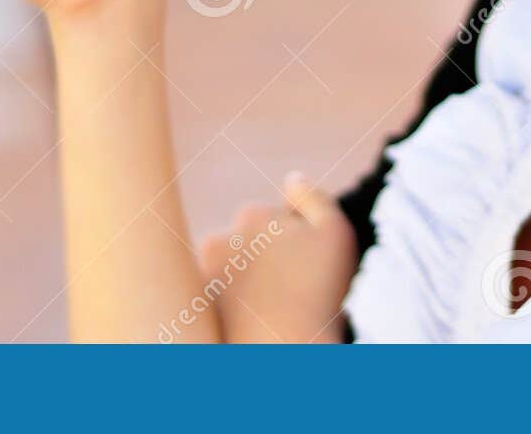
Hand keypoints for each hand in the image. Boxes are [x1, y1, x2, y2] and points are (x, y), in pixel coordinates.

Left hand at [197, 174, 357, 343]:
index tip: (308, 270)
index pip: (276, 222)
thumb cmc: (315, 293)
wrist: (281, 353)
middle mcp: (220, 239)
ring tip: (272, 312)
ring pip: (234, 274)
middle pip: (251, 246)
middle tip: (291, 294)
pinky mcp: (196, 309)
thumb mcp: (334, 234)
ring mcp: (203, 277)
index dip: (298, 246)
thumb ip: (315, 199)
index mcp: (252, 215)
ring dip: (249, 285)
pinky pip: (220, 301)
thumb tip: (293, 179)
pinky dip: (232, 308)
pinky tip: (250, 322)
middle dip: (268, 262)